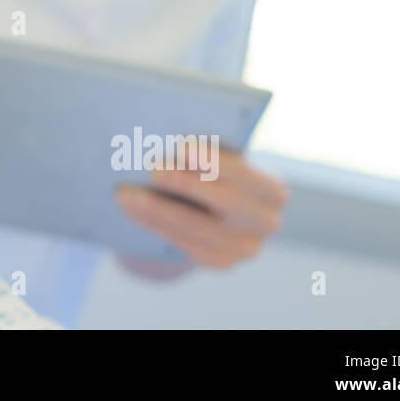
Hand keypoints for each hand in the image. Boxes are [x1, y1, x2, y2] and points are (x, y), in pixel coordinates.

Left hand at [114, 149, 288, 270]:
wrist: (210, 209)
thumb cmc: (212, 169)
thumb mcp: (216, 157)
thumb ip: (204, 149)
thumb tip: (165, 137)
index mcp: (273, 191)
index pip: (246, 175)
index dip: (214, 161)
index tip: (180, 145)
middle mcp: (268, 223)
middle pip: (224, 202)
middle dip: (185, 183)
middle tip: (151, 168)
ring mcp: (246, 248)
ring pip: (198, 227)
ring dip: (159, 208)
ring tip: (126, 193)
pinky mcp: (221, 262)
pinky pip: (185, 245)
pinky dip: (155, 224)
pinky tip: (131, 209)